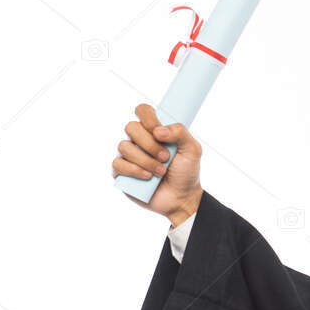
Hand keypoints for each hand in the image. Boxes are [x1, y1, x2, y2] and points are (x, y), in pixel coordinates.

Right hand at [111, 103, 203, 225]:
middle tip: (166, 157)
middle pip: (131, 127)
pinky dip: (134, 170)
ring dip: (145, 160)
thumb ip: (181, 132)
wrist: (182, 198)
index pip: (143, 111)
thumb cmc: (187, 172)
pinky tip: (147, 177)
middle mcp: (139, 140)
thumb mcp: (192, 150)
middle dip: (149, 144)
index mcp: (155, 130)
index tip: (160, 133)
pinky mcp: (122, 172)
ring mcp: (129, 155)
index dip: (148, 118)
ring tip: (161, 172)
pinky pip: (117, 164)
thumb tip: (158, 131)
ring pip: (124, 146)